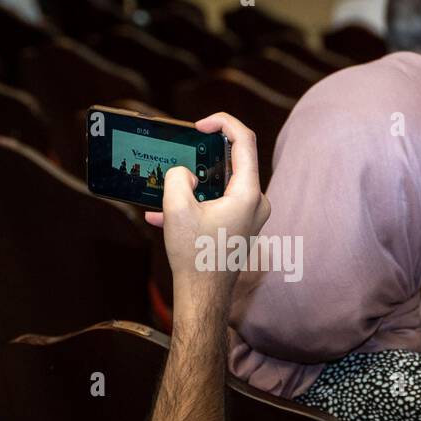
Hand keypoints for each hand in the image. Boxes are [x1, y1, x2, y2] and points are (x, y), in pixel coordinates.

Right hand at [145, 112, 270, 311]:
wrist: (203, 297)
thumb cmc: (194, 256)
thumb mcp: (176, 209)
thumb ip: (177, 177)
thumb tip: (183, 174)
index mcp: (248, 194)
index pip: (244, 140)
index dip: (223, 123)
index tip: (201, 125)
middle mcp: (257, 203)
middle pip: (236, 161)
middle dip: (206, 154)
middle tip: (185, 149)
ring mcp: (251, 216)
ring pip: (223, 184)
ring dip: (196, 182)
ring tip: (169, 185)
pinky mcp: (241, 227)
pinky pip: (219, 204)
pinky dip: (196, 203)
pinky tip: (164, 214)